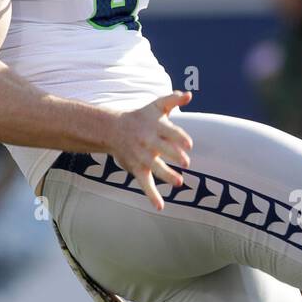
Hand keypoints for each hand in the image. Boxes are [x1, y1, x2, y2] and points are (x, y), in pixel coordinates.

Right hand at [110, 91, 193, 211]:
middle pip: (162, 149)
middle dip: (173, 155)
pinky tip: (160, 206)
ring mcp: (142, 156)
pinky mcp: (137, 168)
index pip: (169, 132)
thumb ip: (173, 100)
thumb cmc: (140, 117)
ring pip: (155, 167)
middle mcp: (148, 141)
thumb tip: (189, 94)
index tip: (189, 145)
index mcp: (155, 126)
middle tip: (186, 162)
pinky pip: (145, 183)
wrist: (111, 129)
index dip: (179, 138)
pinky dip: (152, 195)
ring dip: (166, 175)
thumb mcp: (156, 106)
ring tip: (179, 182)